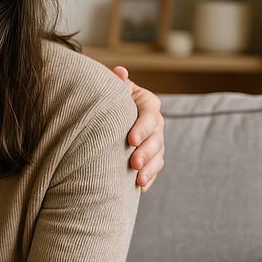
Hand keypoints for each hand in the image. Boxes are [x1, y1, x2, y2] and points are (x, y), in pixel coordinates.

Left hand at [113, 66, 164, 191]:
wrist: (103, 114)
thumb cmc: (106, 98)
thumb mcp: (111, 89)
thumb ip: (115, 83)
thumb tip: (119, 72)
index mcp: (146, 103)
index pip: (149, 114)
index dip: (142, 127)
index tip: (130, 139)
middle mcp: (155, 123)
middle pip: (156, 138)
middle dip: (146, 152)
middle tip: (133, 163)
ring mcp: (154, 141)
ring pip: (158, 156)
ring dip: (149, 169)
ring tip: (138, 180)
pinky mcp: (150, 157)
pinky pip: (153, 169)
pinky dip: (148, 178)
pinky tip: (140, 189)